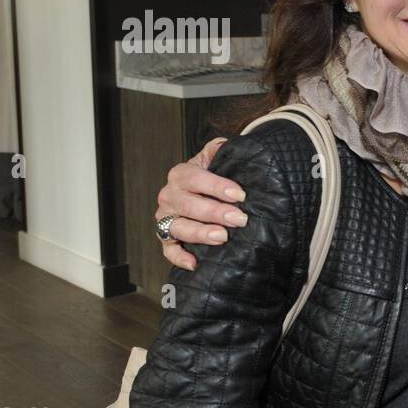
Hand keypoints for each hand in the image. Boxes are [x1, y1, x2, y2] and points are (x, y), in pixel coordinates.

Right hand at [157, 138, 248, 270]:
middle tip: (239, 219)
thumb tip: (226, 144)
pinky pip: (169, 250)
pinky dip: (179, 258)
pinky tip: (195, 263)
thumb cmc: (211, 178)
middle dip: (215, 212)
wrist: (201, 193)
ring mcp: (166, 218)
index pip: (195, 178)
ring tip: (222, 237)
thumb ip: (219, 151)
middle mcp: (170, 196)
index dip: (217, 186)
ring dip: (200, 233)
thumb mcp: (215, 161)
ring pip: (178, 227)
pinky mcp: (166, 238)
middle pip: (189, 204)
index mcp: (181, 175)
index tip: (241, 195)